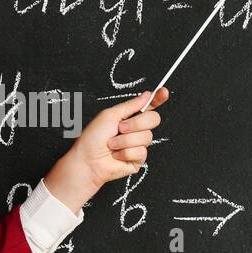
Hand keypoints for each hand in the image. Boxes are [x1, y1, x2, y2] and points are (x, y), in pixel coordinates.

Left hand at [43, 87, 169, 213]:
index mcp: (130, 116)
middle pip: (153, 119)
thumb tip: (147, 95)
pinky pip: (141, 152)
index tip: (163, 92)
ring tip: (112, 144)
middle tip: (120, 128)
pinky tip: (116, 155)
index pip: (149, 106)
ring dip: (125, 140)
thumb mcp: (110, 115)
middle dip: (136, 123)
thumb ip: (131, 105)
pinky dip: (125, 152)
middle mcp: (136, 130)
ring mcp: (138, 145)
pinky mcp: (138, 159)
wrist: (88, 160)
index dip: (158, 99)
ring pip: (146, 137)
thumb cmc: (93, 138)